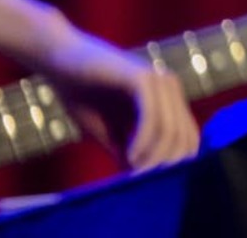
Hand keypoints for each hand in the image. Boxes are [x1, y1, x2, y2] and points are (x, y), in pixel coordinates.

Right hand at [38, 21, 199, 169]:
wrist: (58, 61)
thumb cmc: (82, 95)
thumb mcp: (109, 132)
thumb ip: (130, 153)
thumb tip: (145, 185)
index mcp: (167, 99)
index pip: (188, 140)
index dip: (174, 167)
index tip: (150, 186)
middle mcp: (169, 88)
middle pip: (184, 139)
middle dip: (164, 167)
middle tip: (141, 184)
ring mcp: (158, 80)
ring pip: (171, 130)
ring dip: (154, 159)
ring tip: (133, 173)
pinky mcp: (141, 76)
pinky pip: (153, 117)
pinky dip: (144, 142)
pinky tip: (130, 157)